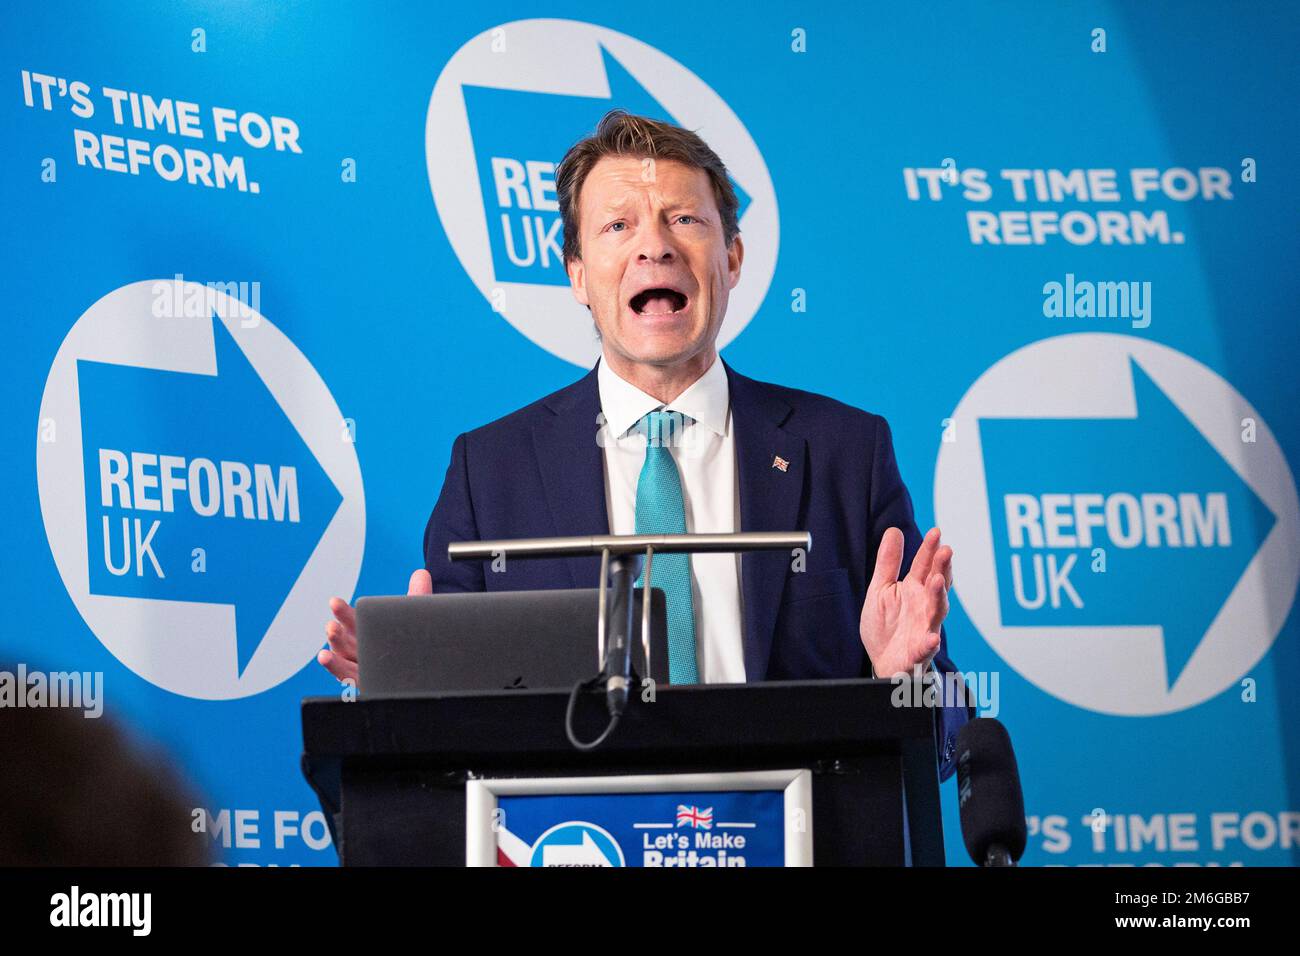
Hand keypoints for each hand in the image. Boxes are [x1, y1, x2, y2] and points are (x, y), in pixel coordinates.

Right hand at [317, 569, 431, 683]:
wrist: (426, 674)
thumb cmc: (411, 645)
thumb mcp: (414, 620)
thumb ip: (416, 597)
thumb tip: (421, 573)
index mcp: (368, 631)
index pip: (354, 620)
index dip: (343, 612)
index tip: (334, 602)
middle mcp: (361, 649)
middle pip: (346, 640)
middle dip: (337, 632)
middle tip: (332, 625)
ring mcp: (361, 667)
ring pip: (344, 658)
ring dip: (334, 648)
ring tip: (331, 638)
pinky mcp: (366, 683)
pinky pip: (347, 678)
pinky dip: (336, 668)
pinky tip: (325, 658)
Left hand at [860, 527, 952, 677]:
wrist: (882, 660)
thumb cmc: (886, 624)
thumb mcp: (882, 589)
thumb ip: (888, 563)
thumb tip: (894, 530)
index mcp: (915, 589)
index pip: (925, 566)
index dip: (930, 549)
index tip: (936, 532)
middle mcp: (924, 606)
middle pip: (937, 584)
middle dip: (941, 568)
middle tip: (946, 550)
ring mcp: (925, 628)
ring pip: (936, 611)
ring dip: (938, 597)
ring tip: (936, 581)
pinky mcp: (919, 651)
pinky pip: (926, 648)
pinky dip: (930, 643)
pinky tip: (933, 638)